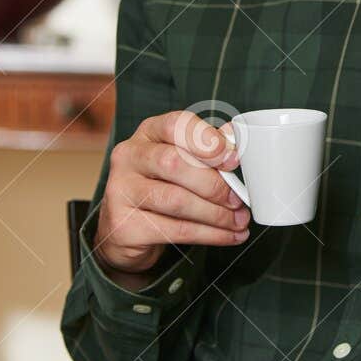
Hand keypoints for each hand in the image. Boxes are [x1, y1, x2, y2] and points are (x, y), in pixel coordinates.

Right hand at [93, 110, 250, 273]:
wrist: (127, 229)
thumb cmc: (162, 186)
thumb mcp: (182, 160)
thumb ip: (207, 149)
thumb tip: (235, 140)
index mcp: (148, 133)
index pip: (175, 125)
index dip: (207, 140)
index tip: (233, 160)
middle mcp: (129, 157)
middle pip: (174, 163)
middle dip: (214, 184)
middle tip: (238, 199)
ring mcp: (121, 191)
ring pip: (176, 200)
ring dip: (216, 214)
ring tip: (239, 221)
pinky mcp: (125, 225)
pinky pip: (175, 230)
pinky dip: (209, 235)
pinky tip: (228, 236)